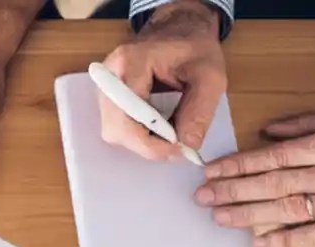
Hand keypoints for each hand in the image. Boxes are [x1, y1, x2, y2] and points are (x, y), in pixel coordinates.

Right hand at [98, 0, 225, 160]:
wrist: (179, 30)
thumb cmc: (194, 48)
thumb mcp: (210, 76)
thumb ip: (201, 110)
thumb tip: (187, 146)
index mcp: (131, 62)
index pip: (130, 116)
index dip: (153, 143)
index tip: (180, 149)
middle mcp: (109, 75)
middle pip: (116, 129)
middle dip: (148, 145)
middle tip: (177, 146)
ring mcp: (104, 87)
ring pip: (114, 131)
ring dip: (143, 141)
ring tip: (170, 133)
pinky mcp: (107, 97)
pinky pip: (116, 126)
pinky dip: (139, 135)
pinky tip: (159, 128)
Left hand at [195, 110, 314, 246]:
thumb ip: (311, 124)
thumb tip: (269, 133)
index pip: (274, 156)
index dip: (239, 166)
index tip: (213, 172)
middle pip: (274, 183)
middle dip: (233, 191)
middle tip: (203, 197)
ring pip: (289, 209)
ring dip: (250, 215)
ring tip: (221, 217)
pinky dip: (286, 240)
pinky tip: (261, 244)